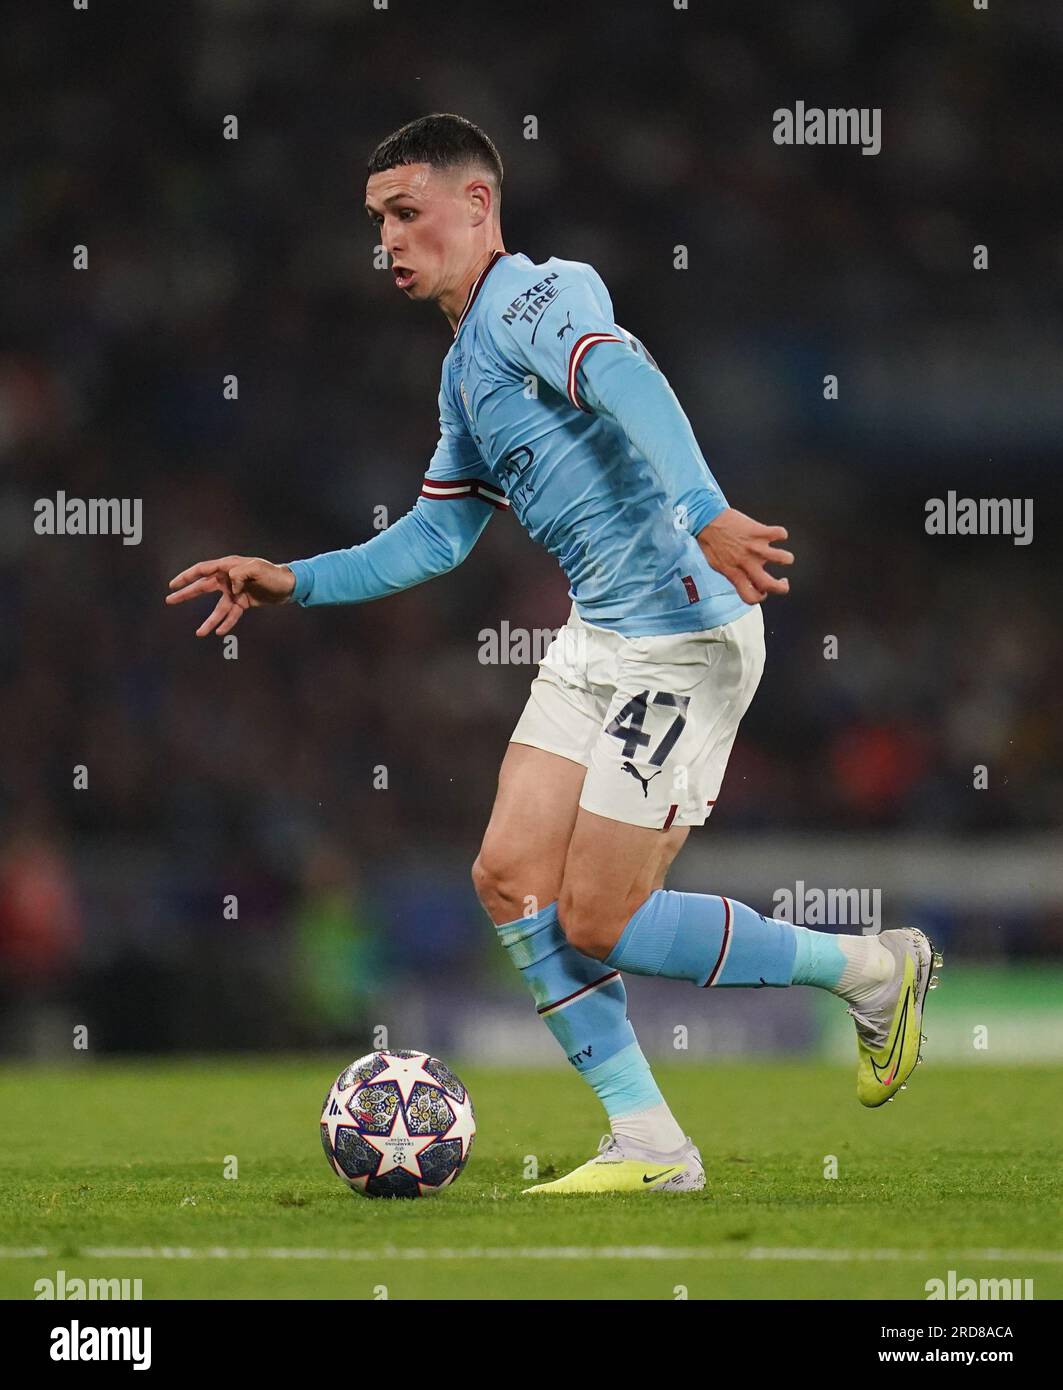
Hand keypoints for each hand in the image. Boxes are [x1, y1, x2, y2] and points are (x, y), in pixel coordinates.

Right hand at [165, 555, 295, 636]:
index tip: (172, 584)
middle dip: (186, 594)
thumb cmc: (273, 574)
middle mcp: (229, 579)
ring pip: (218, 608)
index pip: (202, 570)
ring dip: (209, 620)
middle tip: (169, 600)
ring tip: (199, 633)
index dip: (186, 576)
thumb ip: (240, 574)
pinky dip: (226, 623)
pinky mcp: (243, 603)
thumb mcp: (257, 569)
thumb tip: (230, 587)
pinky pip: (232, 615)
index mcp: (229, 566)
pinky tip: (219, 632)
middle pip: (203, 587)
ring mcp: (235, 592)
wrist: (290, 585)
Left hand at [696, 508, 792, 603]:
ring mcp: (755, 547)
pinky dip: (781, 534)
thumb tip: (745, 580)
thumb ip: (733, 574)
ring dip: (786, 559)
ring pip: (783, 558)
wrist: (707, 519)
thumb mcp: (717, 565)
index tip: (764, 591)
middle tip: (783, 582)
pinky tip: (775, 534)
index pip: (750, 597)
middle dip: (781, 587)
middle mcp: (746, 563)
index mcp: (734, 573)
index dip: (761, 598)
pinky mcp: (759, 531)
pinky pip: (780, 533)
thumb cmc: (711, 542)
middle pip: (770, 585)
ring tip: (783, 557)